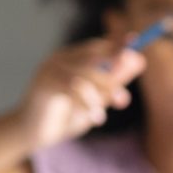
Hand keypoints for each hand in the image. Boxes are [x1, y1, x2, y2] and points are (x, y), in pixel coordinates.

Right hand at [15, 38, 145, 151]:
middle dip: (113, 68)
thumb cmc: (65, 115)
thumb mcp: (96, 97)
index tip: (136, 39)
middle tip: (128, 85)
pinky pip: (72, 89)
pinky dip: (87, 105)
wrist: (33, 133)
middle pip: (92, 55)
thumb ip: (115, 80)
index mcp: (72, 58)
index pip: (97, 46)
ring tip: (105, 115)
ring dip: (101, 95)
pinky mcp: (43, 84)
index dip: (117, 43)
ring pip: (84, 75)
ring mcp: (50, 69)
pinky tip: (95, 118)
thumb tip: (139, 60)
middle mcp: (60, 59)